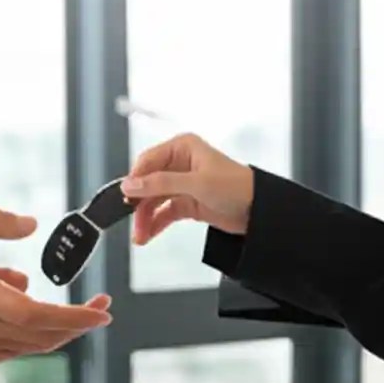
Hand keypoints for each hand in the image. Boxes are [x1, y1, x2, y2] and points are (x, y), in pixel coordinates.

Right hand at [0, 208, 112, 368]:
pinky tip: (48, 315)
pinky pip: (18, 348)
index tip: (101, 312)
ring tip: (86, 309)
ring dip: (62, 331)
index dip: (71, 317)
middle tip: (103, 306)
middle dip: (77, 324)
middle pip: (40, 335)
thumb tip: (32, 225)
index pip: (32, 314)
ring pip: (32, 345)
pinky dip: (40, 336)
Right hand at [120, 133, 254, 244]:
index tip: (124, 196)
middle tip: (132, 221)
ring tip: (140, 235)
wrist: (259, 210)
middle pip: (148, 183)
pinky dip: (155, 224)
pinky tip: (148, 234)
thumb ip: (161, 184)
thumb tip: (131, 184)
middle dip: (139, 204)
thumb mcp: (196, 183)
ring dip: (145, 218)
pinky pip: (164, 213)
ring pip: (154, 200)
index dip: (135, 179)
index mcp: (182, 147)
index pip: (148, 161)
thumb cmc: (237, 186)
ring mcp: (183, 184)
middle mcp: (180, 163)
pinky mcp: (187, 203)